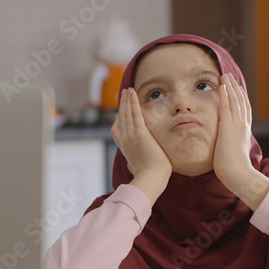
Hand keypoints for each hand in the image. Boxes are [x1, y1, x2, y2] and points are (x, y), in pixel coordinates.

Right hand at [111, 88, 171, 204]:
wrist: (151, 178)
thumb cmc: (149, 176)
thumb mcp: (138, 167)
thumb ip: (136, 162)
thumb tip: (134, 166)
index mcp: (125, 148)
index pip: (117, 129)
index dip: (119, 119)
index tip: (122, 111)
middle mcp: (125, 140)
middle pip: (121, 118)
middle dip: (122, 105)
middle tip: (124, 94)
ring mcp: (130, 136)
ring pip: (126, 113)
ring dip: (127, 100)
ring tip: (128, 90)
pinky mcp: (140, 133)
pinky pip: (135, 113)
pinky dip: (132, 102)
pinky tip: (132, 93)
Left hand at [213, 73, 268, 208]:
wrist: (239, 175)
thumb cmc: (234, 170)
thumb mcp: (234, 155)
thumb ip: (232, 148)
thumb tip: (228, 148)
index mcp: (244, 132)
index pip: (244, 111)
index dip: (241, 99)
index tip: (237, 89)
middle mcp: (243, 126)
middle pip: (241, 102)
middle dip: (236, 88)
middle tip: (230, 77)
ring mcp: (237, 126)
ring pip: (235, 101)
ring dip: (230, 87)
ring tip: (225, 76)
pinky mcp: (229, 128)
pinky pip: (227, 107)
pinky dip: (225, 95)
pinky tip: (221, 86)